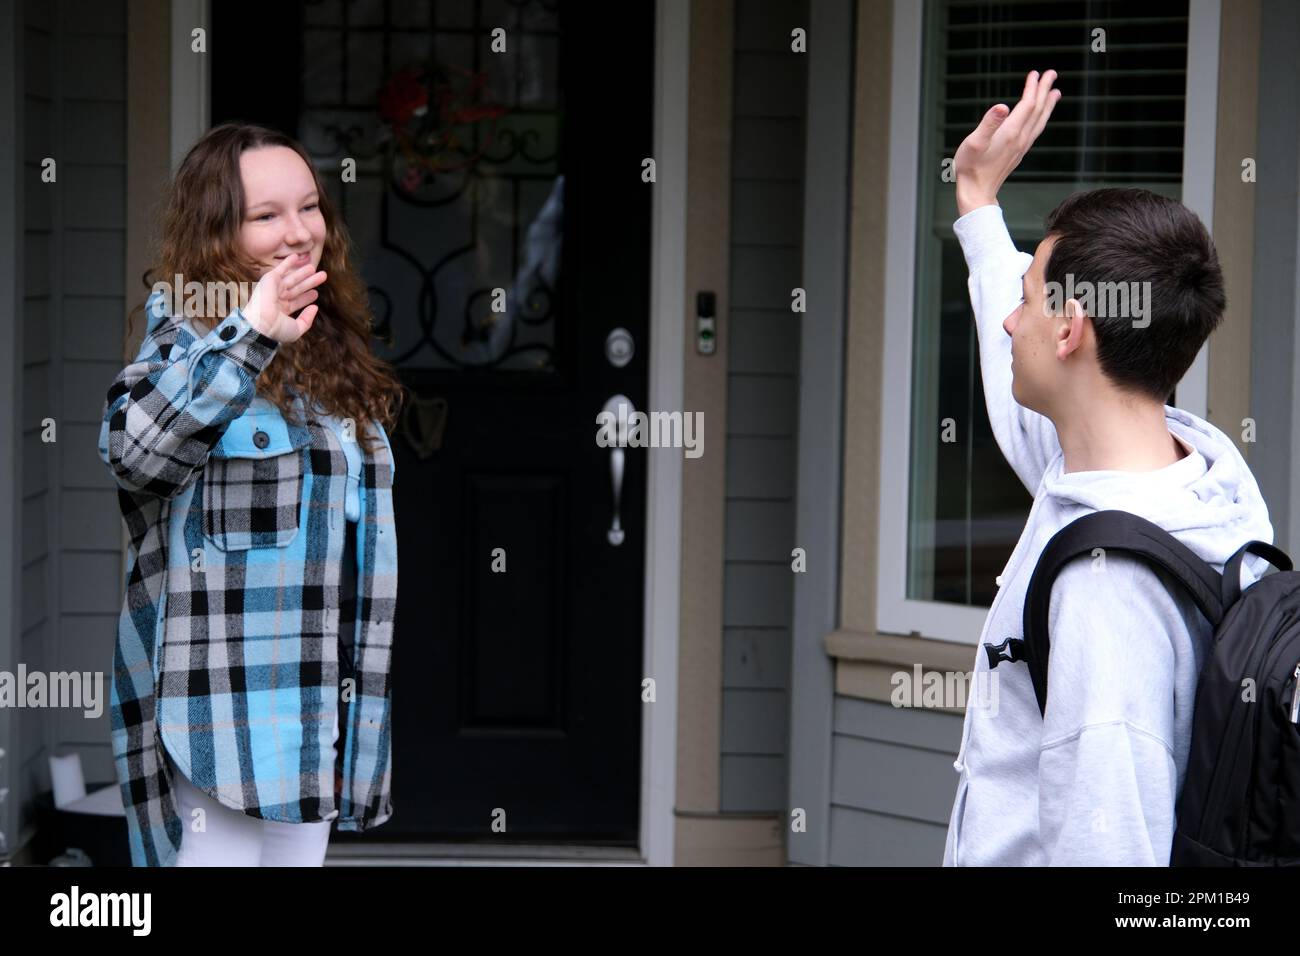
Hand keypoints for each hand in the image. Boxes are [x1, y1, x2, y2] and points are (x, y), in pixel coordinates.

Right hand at [242, 252, 326, 343]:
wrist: (261, 323)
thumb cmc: (277, 330)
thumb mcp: (297, 329)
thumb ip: (307, 319)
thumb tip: (315, 308)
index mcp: (282, 311)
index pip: (297, 301)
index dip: (306, 297)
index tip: (316, 293)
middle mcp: (278, 299)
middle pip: (297, 288)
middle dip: (309, 282)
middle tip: (322, 276)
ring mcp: (274, 288)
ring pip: (292, 278)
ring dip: (302, 272)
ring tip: (314, 268)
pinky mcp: (270, 279)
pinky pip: (280, 269)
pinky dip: (287, 262)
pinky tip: (296, 257)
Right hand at [954, 69, 1061, 216]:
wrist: (976, 192)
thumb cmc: (970, 168)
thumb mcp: (974, 143)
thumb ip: (988, 124)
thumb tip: (1002, 106)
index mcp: (1011, 133)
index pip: (1027, 105)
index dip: (1033, 88)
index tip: (1036, 73)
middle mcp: (1020, 139)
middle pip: (1038, 110)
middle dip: (1044, 90)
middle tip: (1052, 74)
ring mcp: (1021, 147)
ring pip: (1039, 121)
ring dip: (1048, 105)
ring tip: (1055, 93)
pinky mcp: (1018, 153)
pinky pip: (1035, 130)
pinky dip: (1041, 118)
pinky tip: (1039, 117)